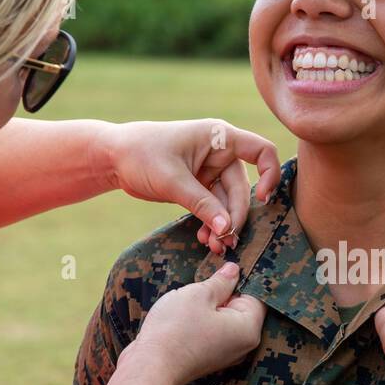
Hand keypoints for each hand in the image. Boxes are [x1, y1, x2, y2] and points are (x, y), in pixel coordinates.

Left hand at [99, 120, 281, 254]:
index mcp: (219, 138)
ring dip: (223, 226)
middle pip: (243, 188)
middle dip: (235, 216)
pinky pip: (215, 209)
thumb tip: (227, 229)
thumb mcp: (173, 180)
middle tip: (225, 240)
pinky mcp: (201, 187)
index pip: (261, 151)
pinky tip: (205, 240)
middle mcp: (220, 153)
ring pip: (229, 203)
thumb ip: (202, 204)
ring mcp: (211, 171)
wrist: (114, 158)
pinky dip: (212, 225)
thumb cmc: (142, 154)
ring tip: (214, 246)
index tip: (261, 199)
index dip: (270, 174)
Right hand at [119, 262, 264, 384]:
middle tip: (203, 285)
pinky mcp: (209, 359)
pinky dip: (202, 321)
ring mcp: (226, 354)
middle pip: (240, 307)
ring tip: (190, 302)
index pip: (256, 295)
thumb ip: (221, 282)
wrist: (149, 368)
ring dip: (209, 306)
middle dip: (224, 293)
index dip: (240, 278)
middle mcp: (243, 345)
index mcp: (249, 328)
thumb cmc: (175, 329)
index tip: (224, 268)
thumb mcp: (199, 295)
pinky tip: (184, 316)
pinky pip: (212, 332)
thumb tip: (234, 270)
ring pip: (224, 318)